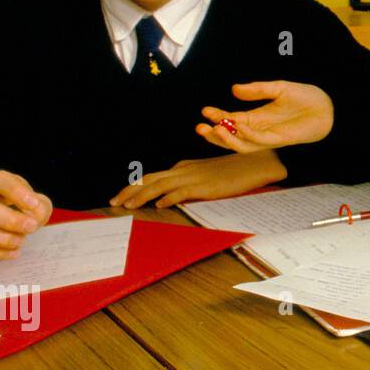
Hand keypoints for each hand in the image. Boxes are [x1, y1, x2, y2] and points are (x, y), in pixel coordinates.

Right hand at [0, 170, 52, 259]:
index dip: (15, 191)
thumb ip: (40, 208)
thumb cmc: (19, 210)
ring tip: (21, 240)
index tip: (33, 204)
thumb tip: (34, 219)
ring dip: (2, 238)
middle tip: (31, 227)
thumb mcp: (36, 204)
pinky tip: (15, 251)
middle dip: (10, 219)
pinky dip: (0, 252)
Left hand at [109, 150, 288, 208]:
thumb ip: (189, 184)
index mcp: (183, 168)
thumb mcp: (206, 175)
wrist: (255, 163)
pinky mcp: (205, 186)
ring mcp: (193, 177)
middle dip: (129, 191)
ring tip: (127, 206)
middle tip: (113, 203)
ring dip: (141, 196)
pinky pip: (182, 192)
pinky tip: (160, 206)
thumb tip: (171, 196)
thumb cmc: (233, 170)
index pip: (152, 177)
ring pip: (159, 185)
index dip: (134, 187)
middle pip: (149, 180)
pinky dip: (169, 198)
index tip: (121, 197)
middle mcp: (183, 170)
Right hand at [196, 81, 333, 153]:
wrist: (328, 106)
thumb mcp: (278, 88)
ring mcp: (270, 137)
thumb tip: (234, 89)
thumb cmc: (306, 98)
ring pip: (242, 145)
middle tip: (199, 128)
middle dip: (214, 135)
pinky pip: (259, 141)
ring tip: (213, 130)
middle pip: (231, 138)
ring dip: (226, 140)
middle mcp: (260, 130)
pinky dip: (247, 135)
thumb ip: (257, 89)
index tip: (205, 111)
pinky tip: (238, 127)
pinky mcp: (281, 140)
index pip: (231, 121)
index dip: (217, 117)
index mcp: (257, 118)